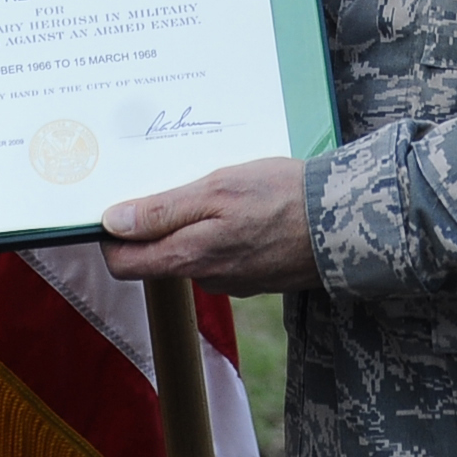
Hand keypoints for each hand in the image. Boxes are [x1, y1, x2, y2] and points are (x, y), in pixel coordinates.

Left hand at [98, 158, 319, 294]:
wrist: (346, 222)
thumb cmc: (281, 198)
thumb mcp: (216, 190)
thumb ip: (162, 210)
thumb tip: (111, 222)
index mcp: (187, 257)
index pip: (123, 263)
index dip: (110, 235)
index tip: (114, 202)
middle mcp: (204, 276)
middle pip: (156, 255)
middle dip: (153, 222)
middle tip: (168, 178)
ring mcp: (231, 278)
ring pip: (192, 249)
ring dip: (193, 221)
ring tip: (215, 184)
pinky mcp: (255, 273)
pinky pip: (223, 251)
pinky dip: (223, 228)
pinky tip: (244, 203)